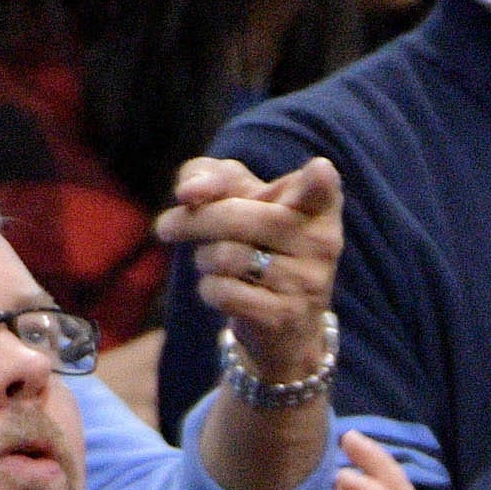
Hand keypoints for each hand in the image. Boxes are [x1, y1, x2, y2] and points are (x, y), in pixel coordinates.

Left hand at [157, 154, 343, 385]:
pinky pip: (224, 292)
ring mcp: (307, 283)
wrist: (282, 318)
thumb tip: (188, 193)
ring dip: (204, 259)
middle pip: (235, 218)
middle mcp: (321, 243)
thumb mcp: (236, 195)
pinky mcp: (285, 316)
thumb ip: (209, 176)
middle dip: (192, 221)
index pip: (323, 190)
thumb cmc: (256, 240)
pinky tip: (224, 290)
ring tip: (216, 262)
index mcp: (318, 206)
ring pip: (225, 257)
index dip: (320, 181)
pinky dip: (209, 290)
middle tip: (167, 226)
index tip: (320, 171)